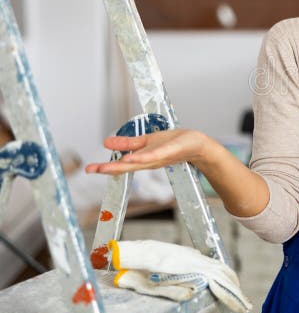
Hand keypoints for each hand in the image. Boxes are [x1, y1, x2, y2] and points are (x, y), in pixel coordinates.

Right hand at [85, 128, 210, 175]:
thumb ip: (127, 144)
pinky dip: (144, 157)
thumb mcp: (146, 142)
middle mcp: (148, 161)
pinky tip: (133, 158)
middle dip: (108, 169)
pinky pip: (155, 155)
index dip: (105, 167)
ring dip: (123, 164)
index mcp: (142, 158)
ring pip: (138, 162)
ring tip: (107, 167)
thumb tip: (106, 142)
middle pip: (126, 166)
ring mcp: (158, 157)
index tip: (88, 169)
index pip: (121, 164)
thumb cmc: (173, 143)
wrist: (196, 145)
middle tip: (91, 170)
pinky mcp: (169, 151)